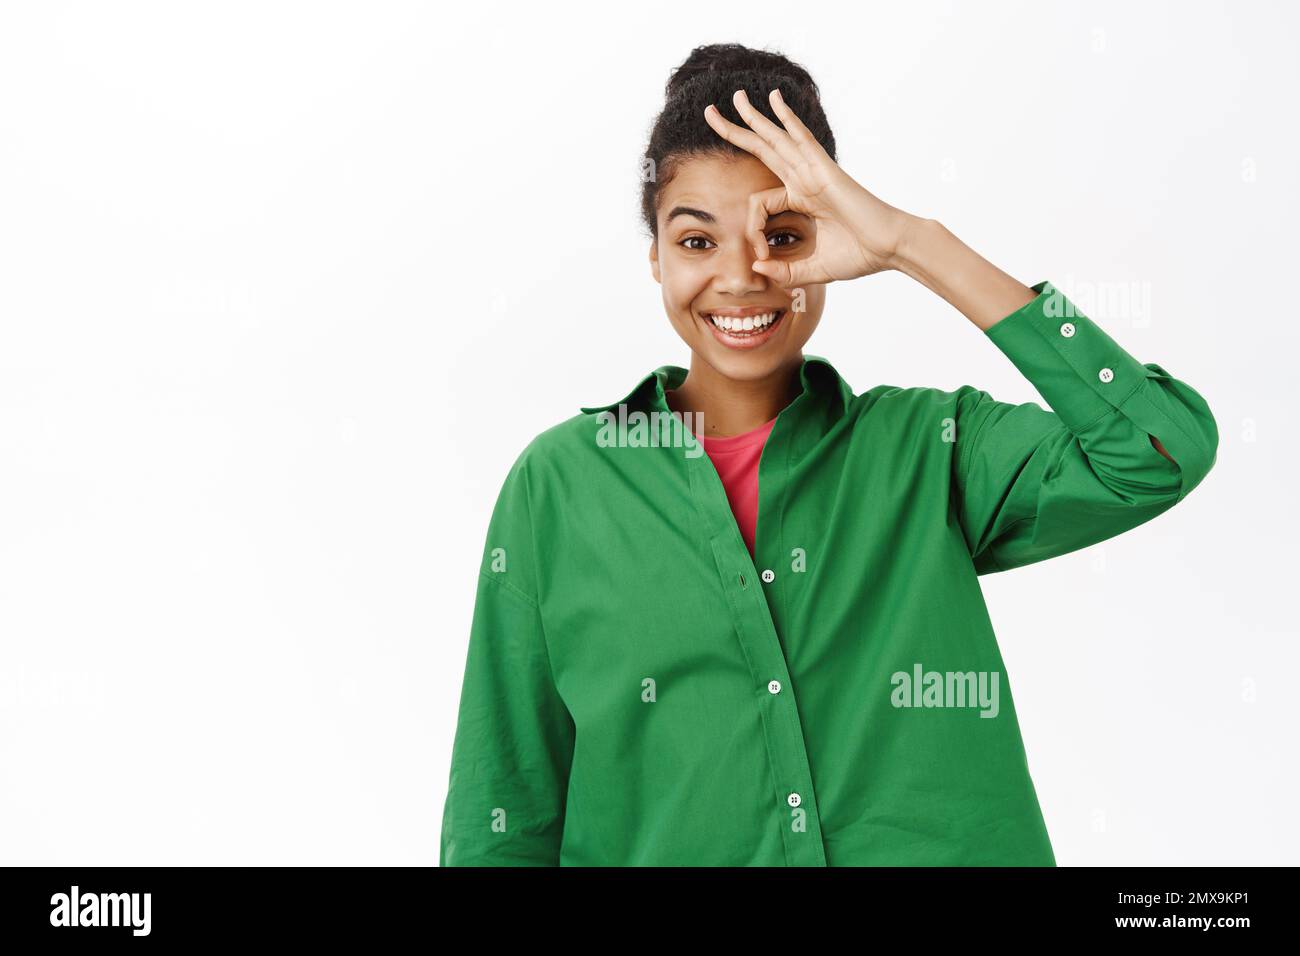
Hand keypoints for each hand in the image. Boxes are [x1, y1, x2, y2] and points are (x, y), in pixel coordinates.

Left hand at [704, 89, 921, 287]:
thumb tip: (757, 268)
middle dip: (735, 131)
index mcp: (801, 199)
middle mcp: (804, 180)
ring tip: (734, 96)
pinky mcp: (824, 170)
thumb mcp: (811, 269)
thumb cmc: (859, 255)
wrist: (889, 248)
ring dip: (754, 116)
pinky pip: (802, 138)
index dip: (751, 230)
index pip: (759, 203)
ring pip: (776, 138)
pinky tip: (774, 99)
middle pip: (762, 149)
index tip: (760, 255)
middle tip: (710, 113)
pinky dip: (788, 118)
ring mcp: (814, 172)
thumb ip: (784, 270)